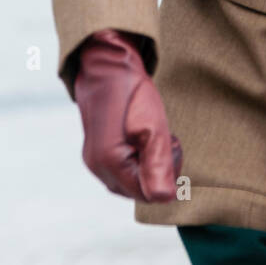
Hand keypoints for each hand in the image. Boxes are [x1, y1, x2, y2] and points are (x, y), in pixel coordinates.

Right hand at [74, 29, 181, 200]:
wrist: (109, 66)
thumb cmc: (133, 94)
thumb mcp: (154, 128)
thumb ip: (159, 165)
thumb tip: (165, 198)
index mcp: (109, 163)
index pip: (148, 194)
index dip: (167, 176)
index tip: (172, 145)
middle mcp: (96, 167)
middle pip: (138, 191)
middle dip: (158, 171)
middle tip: (167, 140)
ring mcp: (93, 161)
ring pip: (130, 182)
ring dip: (148, 166)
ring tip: (155, 137)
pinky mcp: (95, 153)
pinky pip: (122, 171)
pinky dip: (138, 160)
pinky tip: (143, 139)